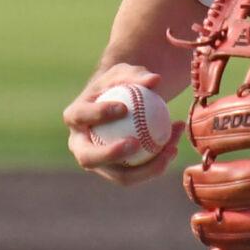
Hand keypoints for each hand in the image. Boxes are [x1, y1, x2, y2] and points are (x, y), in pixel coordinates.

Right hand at [62, 65, 183, 185]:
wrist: (124, 104)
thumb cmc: (122, 84)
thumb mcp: (128, 73)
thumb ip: (139, 75)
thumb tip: (155, 80)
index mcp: (75, 117)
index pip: (80, 116)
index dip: (98, 114)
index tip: (123, 107)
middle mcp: (80, 145)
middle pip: (89, 158)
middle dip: (109, 155)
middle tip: (135, 143)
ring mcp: (99, 164)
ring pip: (120, 175)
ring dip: (146, 166)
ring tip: (169, 148)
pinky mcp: (118, 173)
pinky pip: (139, 173)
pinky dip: (158, 163)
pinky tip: (174, 148)